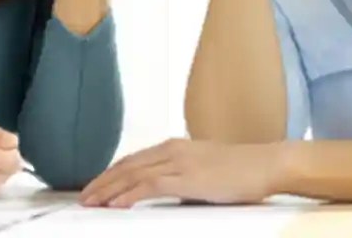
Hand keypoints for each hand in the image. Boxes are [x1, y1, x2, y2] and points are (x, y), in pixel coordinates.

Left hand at [78, 138, 284, 208]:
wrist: (267, 164)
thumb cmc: (243, 170)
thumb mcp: (205, 169)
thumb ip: (183, 177)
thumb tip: (167, 193)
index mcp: (175, 147)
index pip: (133, 160)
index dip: (111, 174)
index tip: (96, 187)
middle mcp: (172, 150)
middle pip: (127, 166)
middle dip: (102, 182)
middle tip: (84, 197)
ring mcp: (179, 163)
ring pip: (132, 175)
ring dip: (108, 190)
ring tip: (91, 203)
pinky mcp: (187, 178)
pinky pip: (149, 186)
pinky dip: (129, 195)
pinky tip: (116, 205)